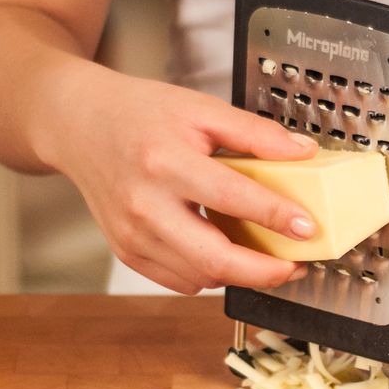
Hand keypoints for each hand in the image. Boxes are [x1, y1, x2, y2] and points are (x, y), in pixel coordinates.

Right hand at [42, 68, 319, 294]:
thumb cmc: (139, 113)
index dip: (276, 217)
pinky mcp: (126, 251)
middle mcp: (144, 205)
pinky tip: (228, 254)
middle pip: (214, 258)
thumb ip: (255, 133)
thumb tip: (303, 153)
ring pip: (199, 276)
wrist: (80, 124)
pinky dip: (210, 274)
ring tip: (268, 258)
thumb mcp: (201, 109)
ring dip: (240, 274)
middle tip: (296, 265)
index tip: (309, 227)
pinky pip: (179, 280)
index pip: (232, 198)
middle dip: (264, 271)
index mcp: (165, 162)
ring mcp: (132, 234)